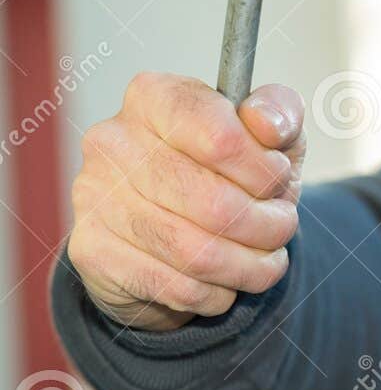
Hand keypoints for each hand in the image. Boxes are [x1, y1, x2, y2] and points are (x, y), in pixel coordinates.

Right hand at [66, 73, 303, 330]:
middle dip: (268, 226)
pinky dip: (218, 292)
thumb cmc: (231, 175)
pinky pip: (178, 287)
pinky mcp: (92, 251)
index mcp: (154, 97)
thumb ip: (280, 115)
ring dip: (250, 266)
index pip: (222, 138)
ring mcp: (94, 197)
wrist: (175, 234)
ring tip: (264, 258)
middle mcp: (112, 141)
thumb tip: (267, 124)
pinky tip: (224, 280)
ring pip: (197, 252)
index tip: (279, 178)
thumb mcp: (269, 138)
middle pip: (215, 204)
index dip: (266, 171)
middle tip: (280, 227)